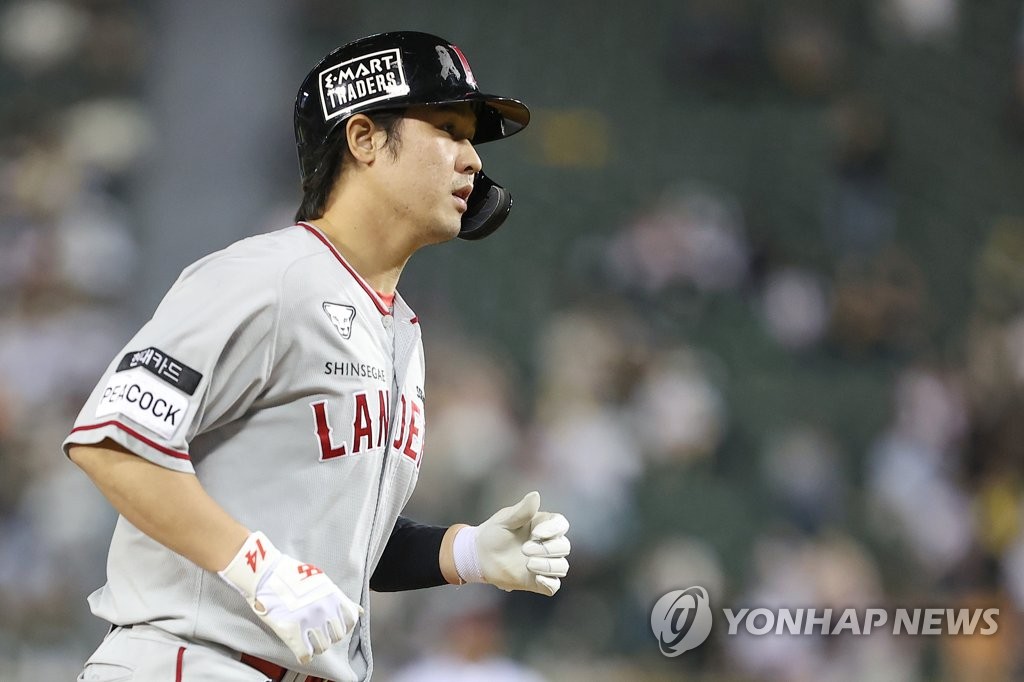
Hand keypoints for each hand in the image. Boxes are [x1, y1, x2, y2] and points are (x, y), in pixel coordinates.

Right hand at [219, 532, 361, 663]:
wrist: (266, 572)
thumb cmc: (290, 573)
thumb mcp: (321, 580)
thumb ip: (339, 597)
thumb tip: (359, 610)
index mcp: (333, 595)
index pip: (351, 620)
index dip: (343, 624)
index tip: (335, 625)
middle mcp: (325, 609)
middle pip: (337, 635)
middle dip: (329, 635)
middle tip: (319, 632)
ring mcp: (309, 620)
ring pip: (322, 647)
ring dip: (316, 646)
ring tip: (308, 640)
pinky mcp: (291, 630)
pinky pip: (305, 654)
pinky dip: (304, 655)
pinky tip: (301, 650)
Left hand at [456, 492, 570, 594]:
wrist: (479, 555)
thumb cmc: (494, 532)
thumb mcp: (505, 519)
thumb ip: (522, 510)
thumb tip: (536, 495)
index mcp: (543, 526)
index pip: (561, 525)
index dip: (554, 529)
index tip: (536, 533)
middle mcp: (548, 544)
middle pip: (564, 547)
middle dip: (547, 549)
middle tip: (525, 549)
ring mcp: (544, 563)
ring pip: (561, 567)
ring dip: (549, 566)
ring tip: (528, 564)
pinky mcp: (538, 581)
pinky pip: (553, 586)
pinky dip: (549, 583)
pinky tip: (538, 579)